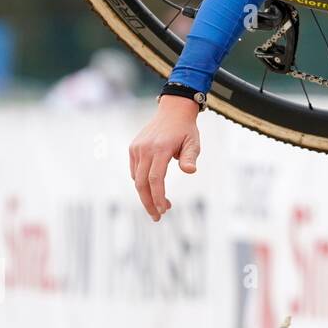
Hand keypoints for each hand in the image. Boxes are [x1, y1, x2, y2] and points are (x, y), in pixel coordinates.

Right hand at [129, 95, 201, 221]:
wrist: (173, 111)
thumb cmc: (186, 130)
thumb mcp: (194, 142)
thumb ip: (191, 157)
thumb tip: (190, 171)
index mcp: (160, 148)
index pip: (155, 179)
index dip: (158, 197)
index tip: (163, 210)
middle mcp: (145, 149)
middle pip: (142, 183)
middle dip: (149, 202)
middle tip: (157, 217)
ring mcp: (137, 148)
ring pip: (136, 179)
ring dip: (147, 195)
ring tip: (161, 205)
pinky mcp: (133, 148)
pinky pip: (134, 171)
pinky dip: (142, 183)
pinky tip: (153, 188)